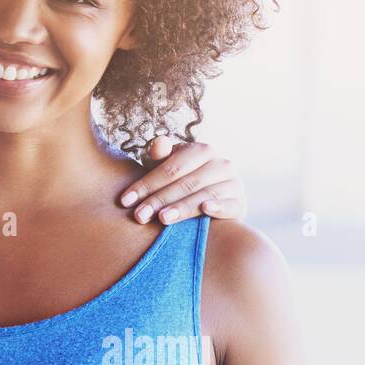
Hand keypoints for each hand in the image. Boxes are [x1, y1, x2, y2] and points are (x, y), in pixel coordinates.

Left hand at [119, 137, 245, 223]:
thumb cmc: (178, 180)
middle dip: (159, 200)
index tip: (125, 200)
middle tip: (139, 216)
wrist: (208, 200)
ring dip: (182, 207)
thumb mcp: (166, 165)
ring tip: (162, 218)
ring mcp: (233, 183)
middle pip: (185, 183)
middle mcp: (220, 163)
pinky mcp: (240, 203)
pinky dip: (219, 207)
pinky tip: (206, 210)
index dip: (146, 183)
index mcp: (201, 150)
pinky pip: (230, 205)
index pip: (170, 167)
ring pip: (204, 195)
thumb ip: (159, 154)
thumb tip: (158, 145)